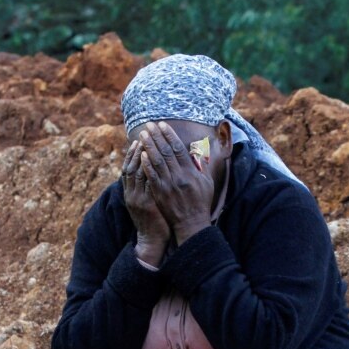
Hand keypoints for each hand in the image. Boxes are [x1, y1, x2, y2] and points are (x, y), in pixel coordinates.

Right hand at [121, 139, 169, 265]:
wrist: (152, 241)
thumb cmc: (154, 220)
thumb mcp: (148, 201)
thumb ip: (148, 187)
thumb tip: (153, 172)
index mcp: (131, 192)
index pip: (128, 168)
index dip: (132, 154)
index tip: (138, 140)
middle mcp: (131, 194)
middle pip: (130, 167)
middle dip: (136, 150)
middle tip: (142, 135)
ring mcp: (137, 199)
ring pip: (136, 173)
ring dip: (141, 157)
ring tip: (146, 143)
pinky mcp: (146, 205)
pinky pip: (146, 184)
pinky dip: (148, 171)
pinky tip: (152, 161)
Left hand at [138, 122, 214, 243]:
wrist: (191, 224)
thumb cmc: (201, 202)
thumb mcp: (207, 182)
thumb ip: (201, 164)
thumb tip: (198, 148)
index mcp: (191, 172)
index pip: (178, 148)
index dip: (169, 135)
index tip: (162, 124)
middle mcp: (179, 176)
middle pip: (165, 152)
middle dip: (156, 137)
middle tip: (149, 125)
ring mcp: (168, 185)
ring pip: (156, 161)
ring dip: (149, 146)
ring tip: (142, 135)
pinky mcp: (159, 193)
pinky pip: (151, 176)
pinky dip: (146, 164)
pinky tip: (141, 154)